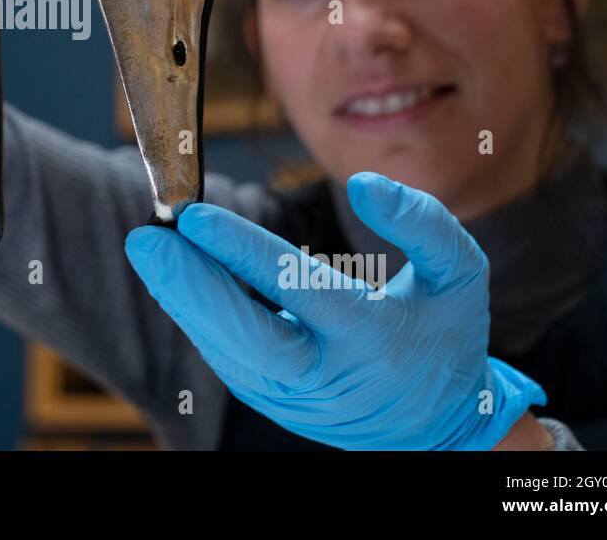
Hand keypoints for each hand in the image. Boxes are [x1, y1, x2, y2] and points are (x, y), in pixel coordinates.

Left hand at [125, 171, 546, 449]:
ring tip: (149, 246)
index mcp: (372, 337)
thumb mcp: (459, 274)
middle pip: (245, 338)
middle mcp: (324, 373)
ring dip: (179, 296)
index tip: (196, 216)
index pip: (299, 290)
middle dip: (190, 288)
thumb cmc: (444, 333)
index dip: (243, 252)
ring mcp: (288, 393)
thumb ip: (423, 223)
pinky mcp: (266, 397)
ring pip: (222, 348)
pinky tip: (172, 270)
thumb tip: (363, 183)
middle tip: (146, 239)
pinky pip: (223, 351)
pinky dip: (193, 310)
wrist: (435, 424)